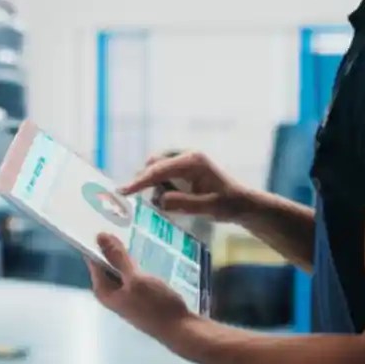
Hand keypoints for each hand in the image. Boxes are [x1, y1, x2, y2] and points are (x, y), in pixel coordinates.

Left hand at [87, 232, 193, 344]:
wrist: (182, 330)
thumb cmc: (156, 305)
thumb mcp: (136, 278)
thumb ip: (118, 258)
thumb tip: (99, 236)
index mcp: (104, 291)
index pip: (93, 261)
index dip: (96, 243)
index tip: (101, 221)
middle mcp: (112, 295)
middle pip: (108, 266)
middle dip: (113, 247)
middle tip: (119, 221)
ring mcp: (127, 297)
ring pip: (123, 270)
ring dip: (127, 255)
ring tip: (133, 232)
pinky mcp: (142, 298)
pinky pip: (135, 276)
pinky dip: (138, 265)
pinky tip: (147, 253)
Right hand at [119, 150, 252, 222]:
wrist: (241, 203)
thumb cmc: (227, 204)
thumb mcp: (208, 208)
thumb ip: (184, 203)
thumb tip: (160, 200)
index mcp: (193, 161)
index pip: (158, 170)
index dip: (139, 182)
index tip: (122, 192)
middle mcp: (186, 156)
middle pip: (153, 164)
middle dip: (147, 182)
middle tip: (149, 201)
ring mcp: (184, 160)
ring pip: (157, 170)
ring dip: (157, 187)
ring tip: (177, 203)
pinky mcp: (183, 168)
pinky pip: (163, 175)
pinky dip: (163, 187)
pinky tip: (178, 199)